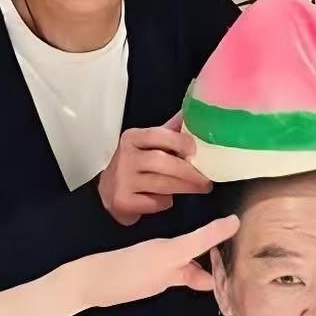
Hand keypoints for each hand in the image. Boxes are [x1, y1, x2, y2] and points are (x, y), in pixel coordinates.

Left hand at [73, 217, 239, 308]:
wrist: (91, 282)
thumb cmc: (127, 273)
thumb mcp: (163, 270)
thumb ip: (190, 271)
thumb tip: (216, 274)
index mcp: (173, 246)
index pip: (205, 236)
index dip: (222, 230)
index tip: (243, 222)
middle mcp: (170, 252)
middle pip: (201, 249)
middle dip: (223, 249)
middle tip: (250, 253)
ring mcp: (163, 264)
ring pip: (194, 264)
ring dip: (212, 267)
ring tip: (236, 272)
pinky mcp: (155, 277)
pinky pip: (183, 274)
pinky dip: (197, 277)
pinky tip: (207, 284)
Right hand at [98, 113, 212, 225]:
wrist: (108, 191)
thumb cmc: (135, 165)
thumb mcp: (148, 144)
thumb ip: (170, 132)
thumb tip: (193, 113)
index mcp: (132, 138)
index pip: (159, 135)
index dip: (181, 142)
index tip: (198, 150)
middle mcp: (125, 157)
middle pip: (163, 162)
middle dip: (189, 171)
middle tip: (206, 179)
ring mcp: (122, 180)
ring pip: (162, 184)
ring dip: (185, 187)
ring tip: (200, 188)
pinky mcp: (123, 201)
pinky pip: (154, 202)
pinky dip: (165, 202)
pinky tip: (167, 199)